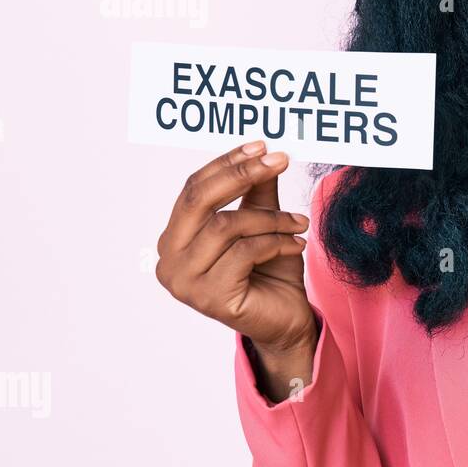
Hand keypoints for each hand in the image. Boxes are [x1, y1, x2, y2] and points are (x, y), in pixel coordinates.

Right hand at [155, 141, 317, 355]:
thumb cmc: (271, 272)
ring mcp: (184, 281)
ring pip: (226, 226)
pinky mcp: (209, 297)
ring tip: (299, 221)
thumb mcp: (264, 223)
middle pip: (199, 201)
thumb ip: (257, 191)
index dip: (227, 164)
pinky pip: (245, 252)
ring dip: (270, 218)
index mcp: (174, 237)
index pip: (193, 189)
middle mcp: (168, 259)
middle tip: (279, 160)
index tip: (262, 145)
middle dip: (242, 176)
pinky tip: (297, 244)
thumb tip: (262, 151)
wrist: (287, 320)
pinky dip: (276, 242)